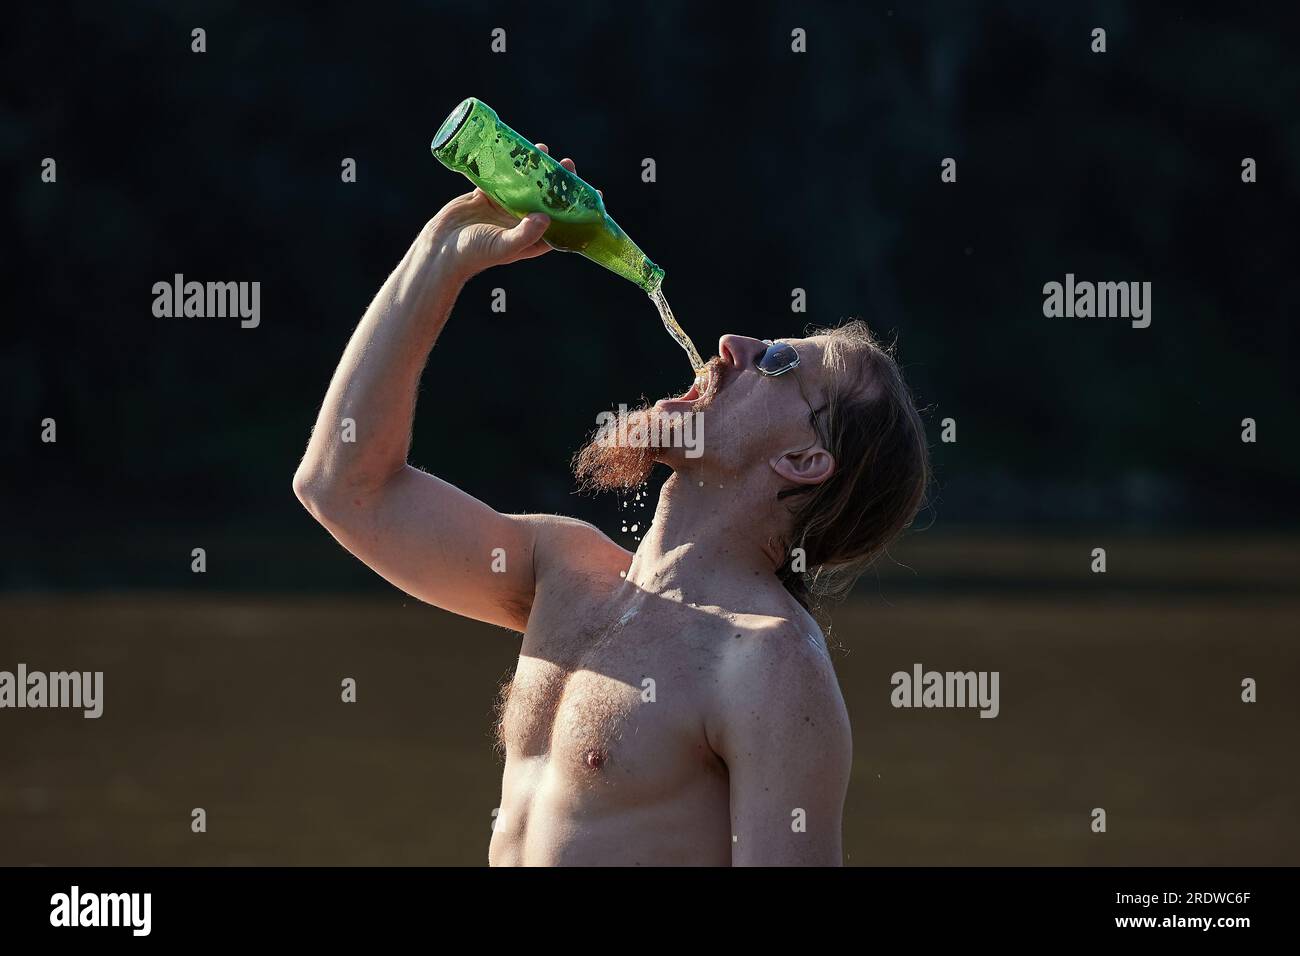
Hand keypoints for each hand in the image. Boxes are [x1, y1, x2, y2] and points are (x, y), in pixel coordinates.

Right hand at [424, 144, 600, 279]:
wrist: (439, 251)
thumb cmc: (474, 254)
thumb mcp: (503, 246)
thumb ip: (526, 234)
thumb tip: (546, 217)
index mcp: (532, 238)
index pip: (563, 223)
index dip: (579, 209)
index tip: (594, 192)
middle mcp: (521, 222)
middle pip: (546, 199)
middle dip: (558, 182)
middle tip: (566, 164)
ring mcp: (503, 209)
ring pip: (525, 184)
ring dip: (535, 168)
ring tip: (543, 149)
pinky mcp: (484, 197)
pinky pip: (500, 177)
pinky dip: (507, 164)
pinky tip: (515, 148)